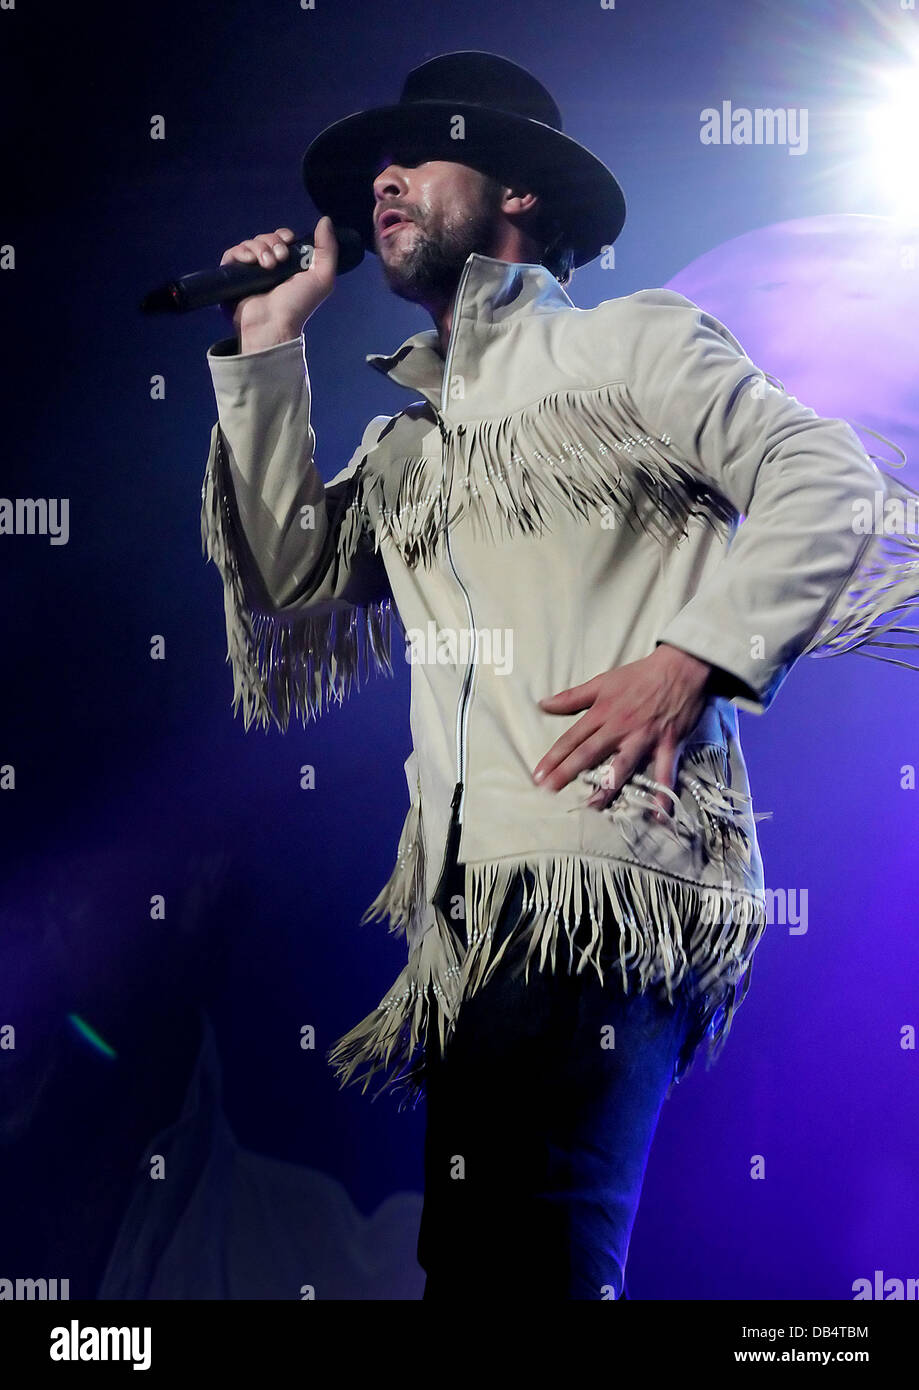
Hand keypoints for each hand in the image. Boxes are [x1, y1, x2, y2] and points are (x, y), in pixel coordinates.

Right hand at [218, 216, 338, 350]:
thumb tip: (325, 220)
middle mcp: (268, 266)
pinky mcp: (233, 276)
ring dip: (259, 248)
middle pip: (265, 238)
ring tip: (267, 266)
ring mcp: (250, 271)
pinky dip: (241, 252)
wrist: (274, 324)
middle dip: (273, 242)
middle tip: (280, 259)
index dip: (283, 235)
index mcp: (287, 264)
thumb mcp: (322, 277)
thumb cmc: (298, 305)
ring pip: (250, 243)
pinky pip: (233, 253)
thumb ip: (328, 249)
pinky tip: (249, 261)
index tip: (289, 242)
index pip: (281, 238)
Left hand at [532, 645, 714, 820]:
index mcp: (602, 713)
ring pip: (622, 766)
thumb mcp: (602, 681)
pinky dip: (662, 793)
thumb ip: (572, 697)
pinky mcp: (667, 744)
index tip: (538, 775)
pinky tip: (656, 814)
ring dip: (607, 788)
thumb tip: (543, 704)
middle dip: (567, 773)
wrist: (680, 667)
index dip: (554, 757)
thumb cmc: (639, 675)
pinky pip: (664, 772)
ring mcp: (643, 738)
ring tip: (592, 807)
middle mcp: (619, 728)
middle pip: (589, 754)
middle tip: (549, 792)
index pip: (572, 738)